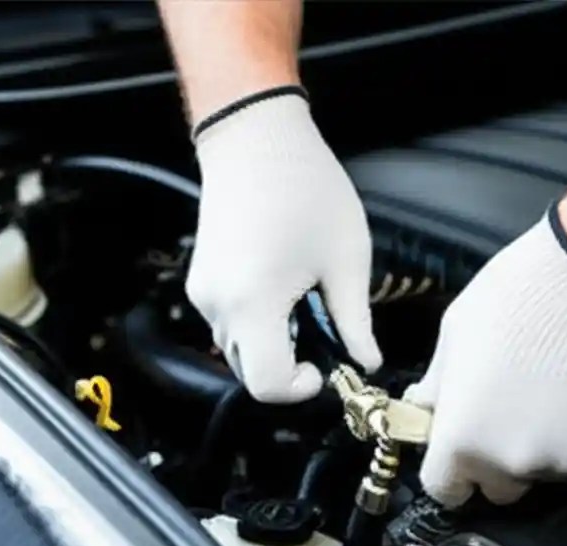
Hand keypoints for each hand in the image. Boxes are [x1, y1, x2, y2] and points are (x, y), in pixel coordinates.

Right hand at [187, 91, 380, 402]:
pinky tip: (282, 284)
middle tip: (323, 329)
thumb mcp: (346, 258)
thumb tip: (365, 360)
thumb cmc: (303, 185)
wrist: (254, 137)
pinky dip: (257, 320)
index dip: (301, 387)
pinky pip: (230, 322)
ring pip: (239, 348)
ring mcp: (203, 293)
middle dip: (290, 364)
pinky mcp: (201, 280)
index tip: (326, 365)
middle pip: (251, 372)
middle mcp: (218, 305)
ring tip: (303, 298)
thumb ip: (355, 321)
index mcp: (253, 304)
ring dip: (274, 342)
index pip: (269, 385)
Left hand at [404, 207, 566, 506]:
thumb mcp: (452, 339)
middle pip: (494, 487)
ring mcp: (558, 461)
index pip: (443, 488)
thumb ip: (437, 389)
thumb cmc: (514, 299)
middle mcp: (507, 462)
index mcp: (460, 439)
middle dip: (492, 461)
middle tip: (503, 413)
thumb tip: (423, 409)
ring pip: (538, 472)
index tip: (455, 454)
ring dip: (536, 447)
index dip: (449, 471)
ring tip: (543, 394)